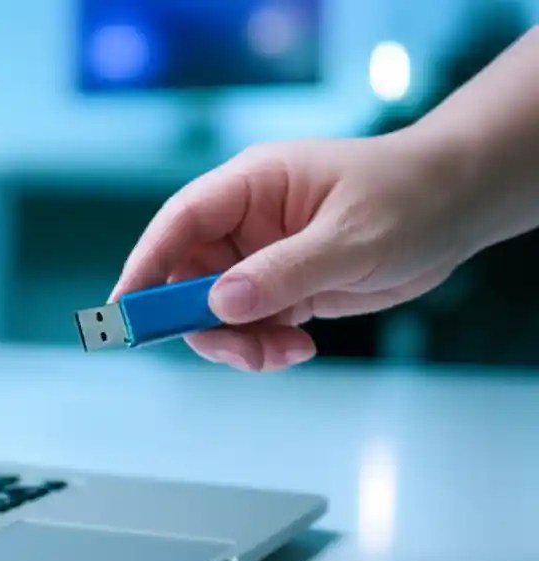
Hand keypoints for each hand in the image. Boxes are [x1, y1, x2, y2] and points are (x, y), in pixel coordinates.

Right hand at [111, 132, 479, 370]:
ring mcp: (259, 257)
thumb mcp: (350, 237)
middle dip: (200, 321)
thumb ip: (284, 272)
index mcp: (249, 185)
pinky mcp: (280, 288)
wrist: (458, 206)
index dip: (146, 265)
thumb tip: (221, 304)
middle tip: (233, 351)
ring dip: (236, 342)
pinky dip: (262, 347)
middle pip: (185, 276)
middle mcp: (244, 222)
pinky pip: (247, 327)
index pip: (180, 223)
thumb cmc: (409, 196)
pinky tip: (297, 347)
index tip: (126, 311)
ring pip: (214, 311)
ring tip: (280, 353)